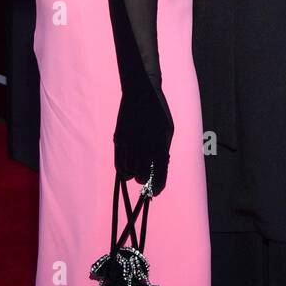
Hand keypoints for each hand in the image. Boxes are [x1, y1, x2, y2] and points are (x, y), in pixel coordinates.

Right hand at [112, 70, 172, 194]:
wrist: (141, 93)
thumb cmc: (159, 113)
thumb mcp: (167, 131)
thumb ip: (163, 151)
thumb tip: (159, 169)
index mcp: (160, 143)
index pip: (158, 173)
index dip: (157, 186)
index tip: (156, 192)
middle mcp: (143, 146)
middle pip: (142, 177)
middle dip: (145, 181)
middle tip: (148, 180)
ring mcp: (129, 143)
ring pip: (128, 172)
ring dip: (134, 175)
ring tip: (139, 171)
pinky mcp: (118, 139)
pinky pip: (119, 163)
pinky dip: (124, 170)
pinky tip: (129, 168)